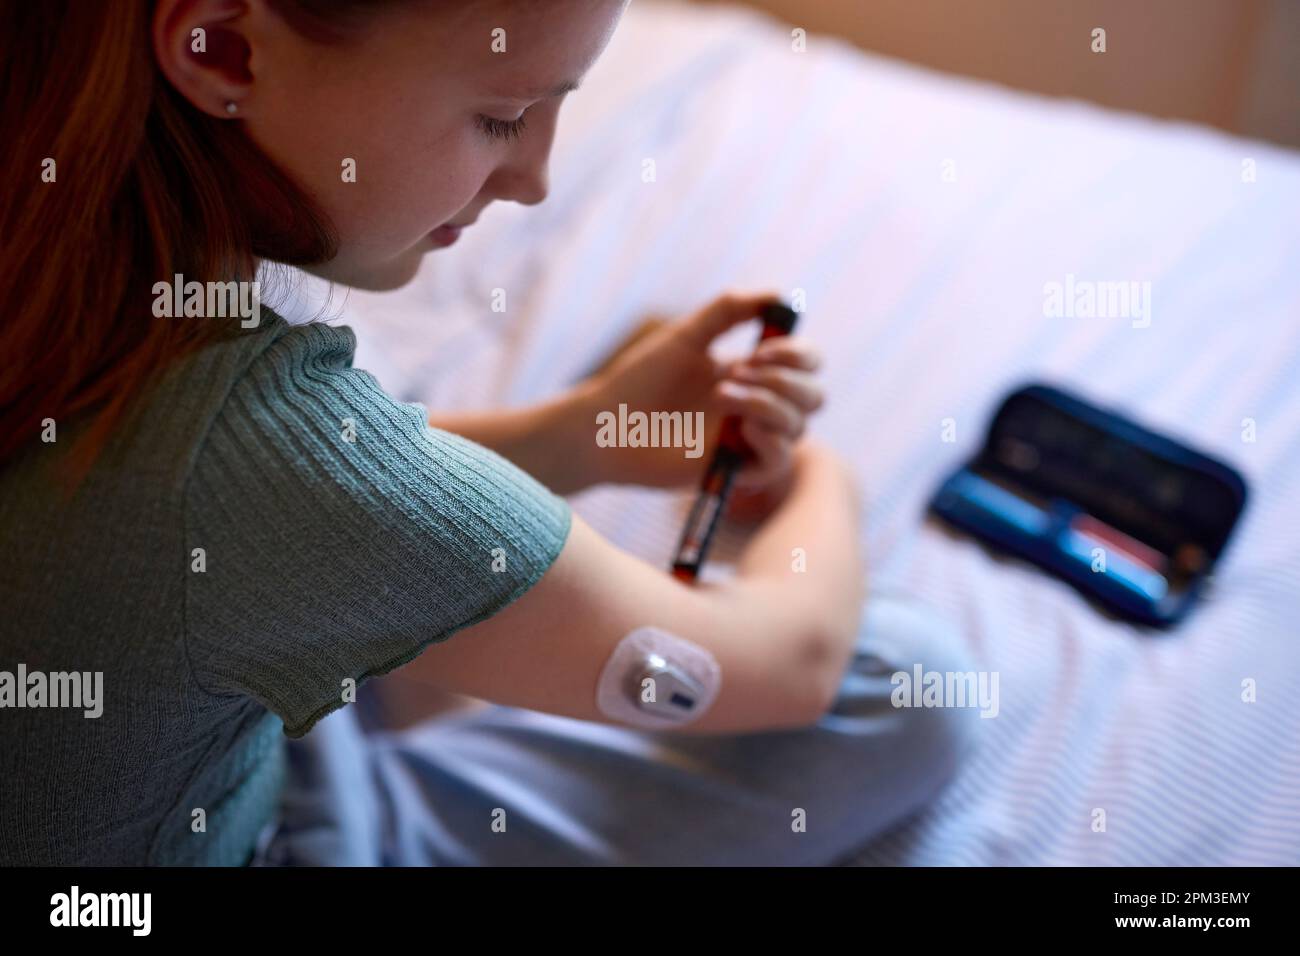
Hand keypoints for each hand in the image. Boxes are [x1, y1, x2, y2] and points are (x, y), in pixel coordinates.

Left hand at [582, 291, 824, 508]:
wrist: (607, 423)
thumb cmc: (640, 380)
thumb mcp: (687, 335)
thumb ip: (730, 310)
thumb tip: (780, 295)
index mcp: (751, 373)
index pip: (805, 363)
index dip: (797, 353)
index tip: (762, 348)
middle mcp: (757, 407)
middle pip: (814, 395)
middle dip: (785, 378)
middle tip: (740, 370)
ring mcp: (748, 440)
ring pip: (799, 425)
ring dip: (767, 402)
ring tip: (721, 395)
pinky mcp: (737, 469)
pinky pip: (780, 460)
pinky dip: (771, 439)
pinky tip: (742, 426)